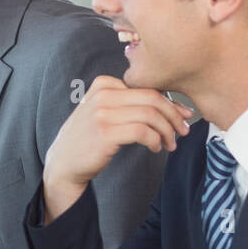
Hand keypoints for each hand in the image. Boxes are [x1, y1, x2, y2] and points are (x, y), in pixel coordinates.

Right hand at [41, 76, 191, 221]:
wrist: (64, 163)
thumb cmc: (89, 139)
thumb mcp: (103, 112)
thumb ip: (128, 103)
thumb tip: (173, 106)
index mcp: (103, 85)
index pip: (147, 88)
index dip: (170, 103)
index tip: (182, 116)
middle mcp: (102, 95)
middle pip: (152, 98)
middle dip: (174, 115)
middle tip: (183, 130)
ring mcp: (102, 113)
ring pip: (151, 115)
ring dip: (167, 131)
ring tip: (170, 144)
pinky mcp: (106, 133)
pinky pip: (143, 132)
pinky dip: (155, 141)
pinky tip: (155, 148)